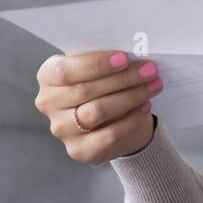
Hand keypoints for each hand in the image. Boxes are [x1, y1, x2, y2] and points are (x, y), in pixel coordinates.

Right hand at [34, 50, 162, 163]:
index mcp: (49, 76)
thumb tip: (132, 52)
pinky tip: (144, 107)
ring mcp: (61, 129)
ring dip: (130, 96)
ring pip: (97, 111)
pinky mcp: (78, 149)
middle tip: (150, 70)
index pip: (66, 71)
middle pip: (85, 91)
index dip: (96, 64)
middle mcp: (49, 103)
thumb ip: (106, 59)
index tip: (124, 58)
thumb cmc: (105, 83)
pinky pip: (108, 135)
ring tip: (153, 85)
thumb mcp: (101, 66)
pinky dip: (130, 120)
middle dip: (123, 78)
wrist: (113, 118)